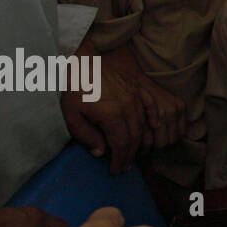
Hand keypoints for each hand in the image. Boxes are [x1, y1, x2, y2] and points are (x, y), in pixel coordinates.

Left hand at [61, 47, 147, 173]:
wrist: (89, 56)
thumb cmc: (77, 85)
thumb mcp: (72, 113)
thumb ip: (86, 135)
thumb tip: (100, 152)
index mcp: (112, 116)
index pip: (121, 145)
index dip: (120, 160)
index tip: (116, 170)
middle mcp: (128, 108)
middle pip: (135, 138)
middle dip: (130, 155)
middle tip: (125, 166)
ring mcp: (136, 98)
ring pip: (144, 125)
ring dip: (141, 142)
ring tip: (136, 153)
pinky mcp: (139, 88)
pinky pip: (152, 106)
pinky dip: (154, 119)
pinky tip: (153, 126)